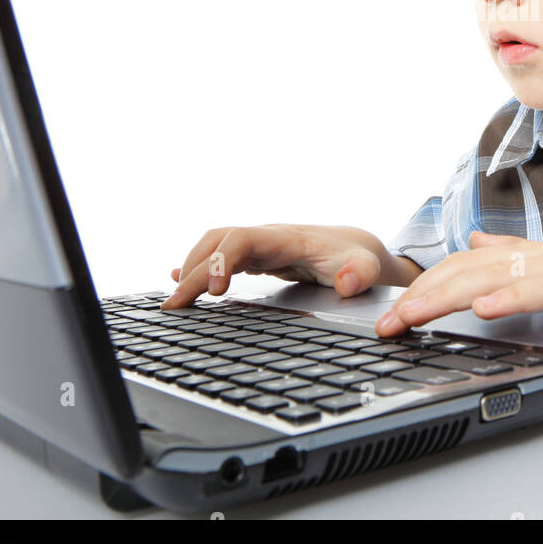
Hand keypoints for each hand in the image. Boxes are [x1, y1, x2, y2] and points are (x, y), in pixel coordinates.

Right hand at [161, 224, 382, 308]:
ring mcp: (258, 247)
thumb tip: (347, 284)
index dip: (222, 260)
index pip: (242, 239)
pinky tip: (178, 281)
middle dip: (193, 270)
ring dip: (190, 270)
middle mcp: (266, 238)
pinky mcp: (256, 258)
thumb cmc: (358, 257)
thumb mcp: (367, 267)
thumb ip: (361, 273)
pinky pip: (219, 258)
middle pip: (217, 242)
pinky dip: (197, 268)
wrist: (357, 248)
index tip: (214, 291)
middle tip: (176, 305)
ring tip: (175, 300)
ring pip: (213, 248)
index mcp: (286, 239)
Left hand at [373, 231, 542, 335]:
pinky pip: (536, 289)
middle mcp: (532, 255)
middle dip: (419, 296)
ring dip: (446, 296)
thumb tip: (475, 242)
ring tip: (413, 314)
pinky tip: (482, 308)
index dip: (424, 284)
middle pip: (463, 270)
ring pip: (488, 277)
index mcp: (524, 254)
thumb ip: (513, 253)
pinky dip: (506, 297)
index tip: (393, 310)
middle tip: (386, 323)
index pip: (461, 265)